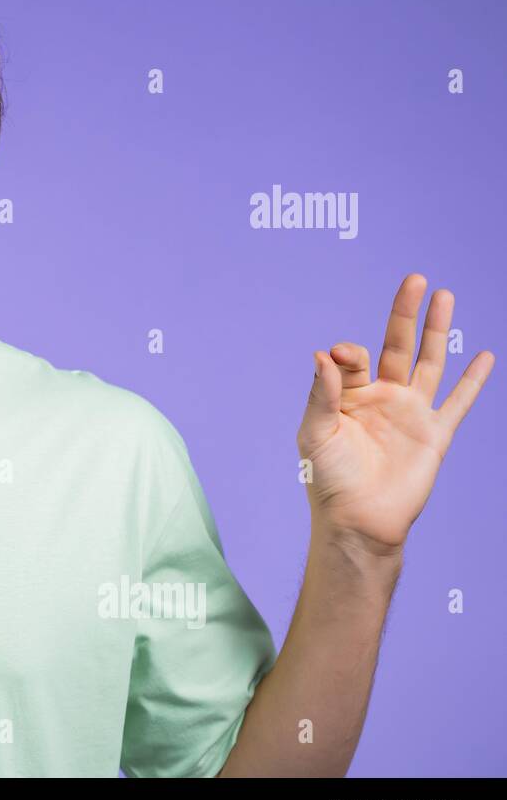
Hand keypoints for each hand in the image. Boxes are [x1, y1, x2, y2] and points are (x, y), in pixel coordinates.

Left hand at [296, 274, 493, 556]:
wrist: (358, 520)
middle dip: (405, 313)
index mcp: (347, 395)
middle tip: (414, 279)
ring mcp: (410, 412)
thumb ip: (321, 394)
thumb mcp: (315, 433)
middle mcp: (381, 397)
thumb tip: (323, 354)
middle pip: (397, 345)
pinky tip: (484, 355)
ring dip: (437, 330)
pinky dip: (473, 380)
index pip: (353, 358)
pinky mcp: (435, 433)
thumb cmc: (328, 479)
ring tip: (445, 295)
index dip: (348, 352)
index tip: (340, 355)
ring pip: (429, 362)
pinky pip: (458, 401)